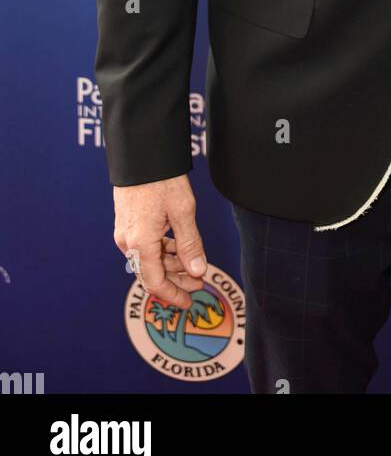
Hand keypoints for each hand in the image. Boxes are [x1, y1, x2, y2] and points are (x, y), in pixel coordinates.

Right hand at [113, 175, 207, 308]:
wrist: (141, 153)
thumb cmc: (162, 180)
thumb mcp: (183, 212)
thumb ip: (190, 245)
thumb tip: (198, 271)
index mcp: (140, 243)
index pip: (155, 283)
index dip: (173, 295)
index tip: (189, 302)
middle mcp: (127, 242)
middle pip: (152, 273)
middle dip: (177, 280)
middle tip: (200, 282)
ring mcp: (125, 232)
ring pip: (149, 259)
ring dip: (172, 265)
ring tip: (195, 264)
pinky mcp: (127, 222)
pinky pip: (145, 246)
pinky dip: (163, 250)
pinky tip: (180, 247)